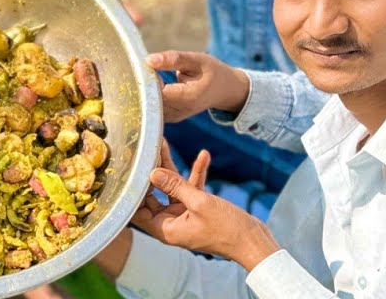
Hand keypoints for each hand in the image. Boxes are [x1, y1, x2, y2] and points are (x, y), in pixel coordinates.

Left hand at [133, 145, 279, 271]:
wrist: (254, 242)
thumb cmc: (227, 229)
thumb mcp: (199, 203)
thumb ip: (174, 186)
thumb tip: (152, 173)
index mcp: (165, 229)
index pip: (137, 210)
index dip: (132, 190)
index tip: (131, 168)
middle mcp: (171, 223)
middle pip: (153, 195)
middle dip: (151, 172)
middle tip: (146, 150)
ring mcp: (184, 216)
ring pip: (172, 188)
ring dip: (171, 168)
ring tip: (164, 143)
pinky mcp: (198, 210)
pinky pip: (191, 190)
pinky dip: (196, 174)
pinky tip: (204, 155)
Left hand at [148, 50, 249, 121]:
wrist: (225, 91)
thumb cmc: (213, 72)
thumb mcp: (197, 60)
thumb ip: (174, 59)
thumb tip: (149, 60)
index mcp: (188, 98)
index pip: (157, 93)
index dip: (148, 80)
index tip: (149, 66)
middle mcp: (179, 111)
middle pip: (150, 100)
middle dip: (144, 84)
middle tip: (148, 68)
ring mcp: (173, 117)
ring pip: (148, 105)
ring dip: (146, 89)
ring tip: (154, 74)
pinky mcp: (169, 117)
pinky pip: (152, 107)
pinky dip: (150, 95)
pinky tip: (156, 83)